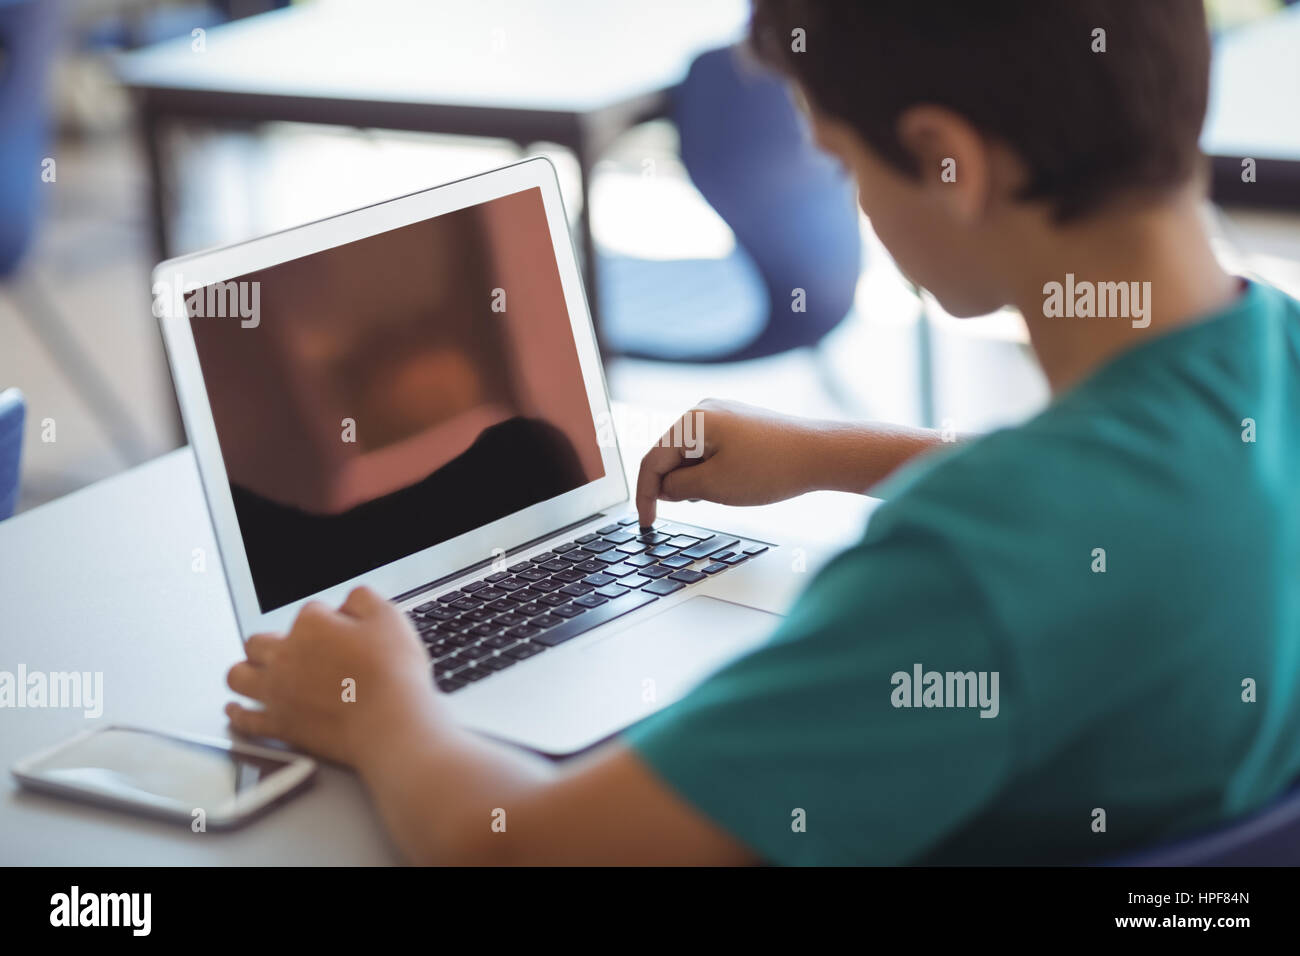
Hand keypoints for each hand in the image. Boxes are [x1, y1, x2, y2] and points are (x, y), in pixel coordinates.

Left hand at [226, 586, 437, 766]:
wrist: (389, 724)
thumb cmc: (392, 674)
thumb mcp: (390, 618)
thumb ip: (363, 599)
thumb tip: (350, 600)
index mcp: (312, 626)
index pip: (309, 614)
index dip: (328, 623)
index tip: (342, 634)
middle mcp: (286, 655)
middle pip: (259, 642)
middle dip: (270, 644)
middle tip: (287, 651)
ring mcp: (277, 692)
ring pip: (238, 676)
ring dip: (244, 672)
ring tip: (252, 673)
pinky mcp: (278, 725)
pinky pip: (245, 720)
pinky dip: (238, 714)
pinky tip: (236, 710)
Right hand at [635, 398, 822, 525]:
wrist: (821, 454)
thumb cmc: (772, 468)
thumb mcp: (715, 486)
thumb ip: (679, 487)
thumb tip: (663, 489)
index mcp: (693, 421)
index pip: (652, 459)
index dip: (645, 494)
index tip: (647, 521)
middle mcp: (705, 410)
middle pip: (669, 453)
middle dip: (670, 485)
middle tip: (680, 512)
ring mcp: (724, 415)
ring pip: (690, 454)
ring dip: (691, 479)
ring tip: (716, 497)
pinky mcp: (740, 424)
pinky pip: (710, 449)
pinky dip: (708, 471)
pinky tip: (726, 487)